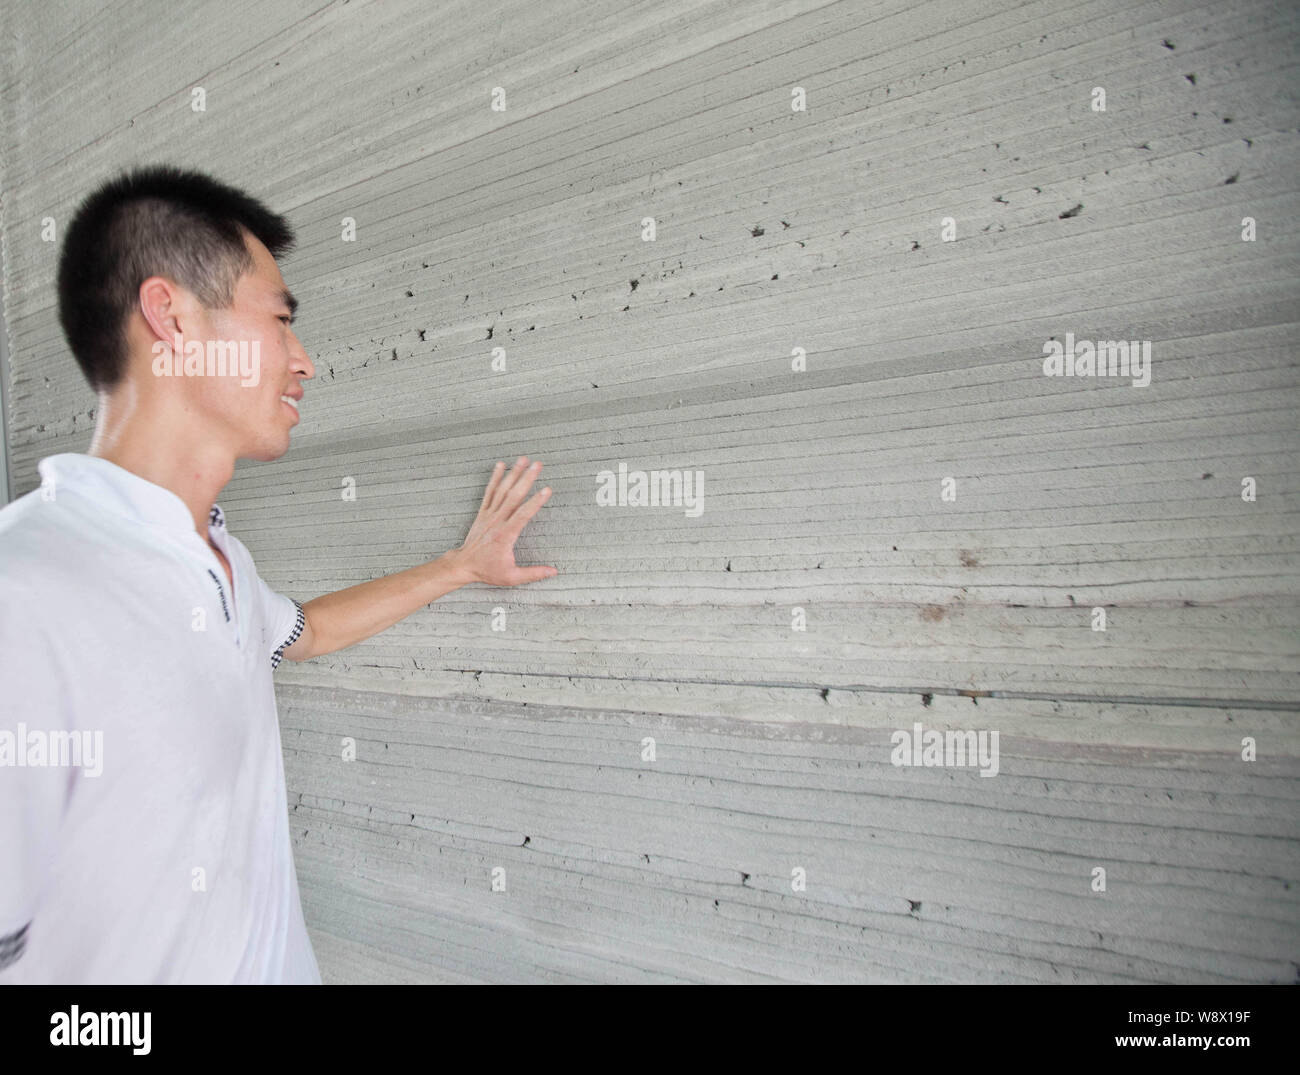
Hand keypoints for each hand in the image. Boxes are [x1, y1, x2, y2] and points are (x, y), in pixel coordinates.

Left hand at [451, 456, 556, 585]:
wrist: (464, 564)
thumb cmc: (488, 571)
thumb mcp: (512, 577)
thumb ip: (533, 573)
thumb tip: (554, 572)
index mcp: (506, 535)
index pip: (523, 515)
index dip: (535, 502)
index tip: (547, 489)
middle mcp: (497, 521)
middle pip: (514, 496)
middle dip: (527, 479)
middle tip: (538, 465)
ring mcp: (489, 514)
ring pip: (502, 490)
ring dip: (513, 473)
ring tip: (524, 459)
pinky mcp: (483, 512)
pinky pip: (489, 492)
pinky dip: (495, 477)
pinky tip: (501, 464)